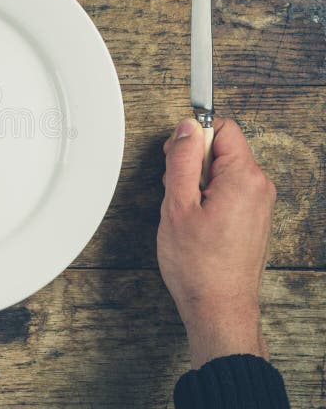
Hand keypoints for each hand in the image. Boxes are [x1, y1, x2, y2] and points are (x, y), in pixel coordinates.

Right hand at [157, 117, 274, 368]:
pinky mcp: (253, 217)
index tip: (176, 158)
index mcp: (244, 178)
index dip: (193, 137)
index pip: (223, 128)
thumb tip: (186, 128)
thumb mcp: (177, 204)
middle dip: (193, 162)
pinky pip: (228, 189)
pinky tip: (196, 221)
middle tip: (176, 191)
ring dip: (198, 181)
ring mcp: (259, 203)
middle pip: (222, 148)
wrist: (218, 307)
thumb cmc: (198, 265)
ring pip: (222, 170)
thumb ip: (182, 160)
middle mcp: (259, 187)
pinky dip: (208, 197)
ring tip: (185, 211)